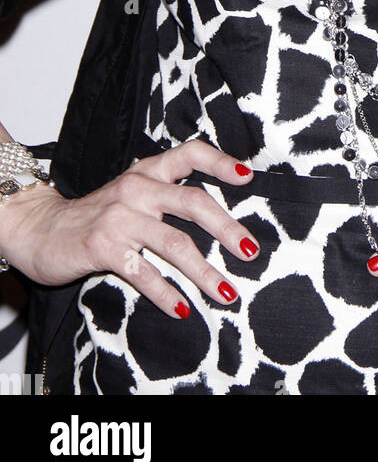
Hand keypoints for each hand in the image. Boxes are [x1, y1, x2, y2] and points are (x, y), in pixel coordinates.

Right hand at [0, 138, 259, 318]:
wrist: (41, 228)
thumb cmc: (98, 214)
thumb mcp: (133, 193)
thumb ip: (168, 194)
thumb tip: (222, 216)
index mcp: (148, 171)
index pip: (190, 153)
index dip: (221, 162)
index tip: (249, 177)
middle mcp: (137, 188)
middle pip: (194, 202)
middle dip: (227, 228)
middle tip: (251, 251)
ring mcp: (120, 217)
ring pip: (175, 244)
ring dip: (204, 272)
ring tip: (226, 292)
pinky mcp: (103, 247)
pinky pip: (143, 272)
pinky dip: (166, 293)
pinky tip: (182, 308)